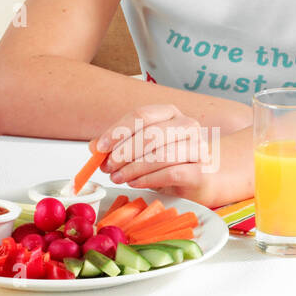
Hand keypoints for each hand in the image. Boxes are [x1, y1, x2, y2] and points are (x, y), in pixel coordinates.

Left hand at [93, 103, 218, 199]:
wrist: (200, 178)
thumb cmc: (168, 159)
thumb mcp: (140, 148)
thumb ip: (117, 144)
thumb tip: (94, 147)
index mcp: (169, 113)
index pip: (141, 115)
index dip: (117, 131)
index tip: (101, 147)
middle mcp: (187, 125)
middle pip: (150, 134)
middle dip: (123, 153)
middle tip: (107, 167)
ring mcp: (197, 147)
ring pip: (160, 155)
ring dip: (133, 168)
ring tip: (118, 177)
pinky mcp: (200, 171)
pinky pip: (170, 173)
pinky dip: (147, 179)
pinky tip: (134, 182)